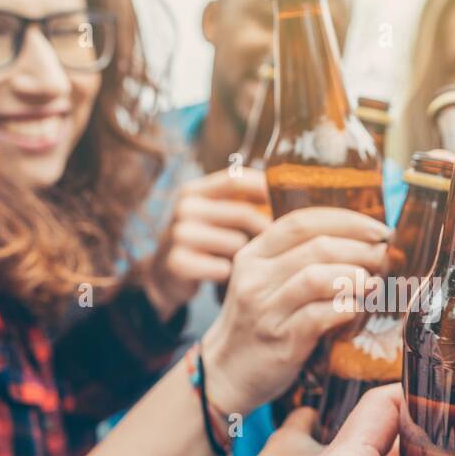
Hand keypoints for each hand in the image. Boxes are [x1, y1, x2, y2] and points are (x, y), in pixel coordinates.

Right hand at [135, 167, 272, 321]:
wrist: (164, 276)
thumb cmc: (204, 242)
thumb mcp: (216, 216)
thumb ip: (242, 202)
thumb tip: (290, 198)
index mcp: (195, 190)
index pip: (236, 179)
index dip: (265, 189)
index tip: (286, 204)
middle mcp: (184, 207)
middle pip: (243, 213)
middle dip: (265, 230)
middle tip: (277, 244)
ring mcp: (178, 234)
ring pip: (236, 242)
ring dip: (246, 255)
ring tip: (244, 261)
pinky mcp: (177, 262)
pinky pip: (221, 267)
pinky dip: (229, 273)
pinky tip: (225, 274)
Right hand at [198, 207, 391, 416]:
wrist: (226, 372)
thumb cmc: (258, 324)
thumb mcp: (265, 282)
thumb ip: (298, 259)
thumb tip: (360, 242)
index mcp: (253, 255)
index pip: (302, 222)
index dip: (347, 221)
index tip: (378, 229)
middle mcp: (255, 278)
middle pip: (317, 247)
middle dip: (360, 248)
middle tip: (382, 258)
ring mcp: (266, 310)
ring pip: (317, 278)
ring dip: (355, 277)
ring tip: (373, 283)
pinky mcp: (281, 341)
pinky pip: (320, 316)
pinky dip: (346, 309)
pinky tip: (357, 309)